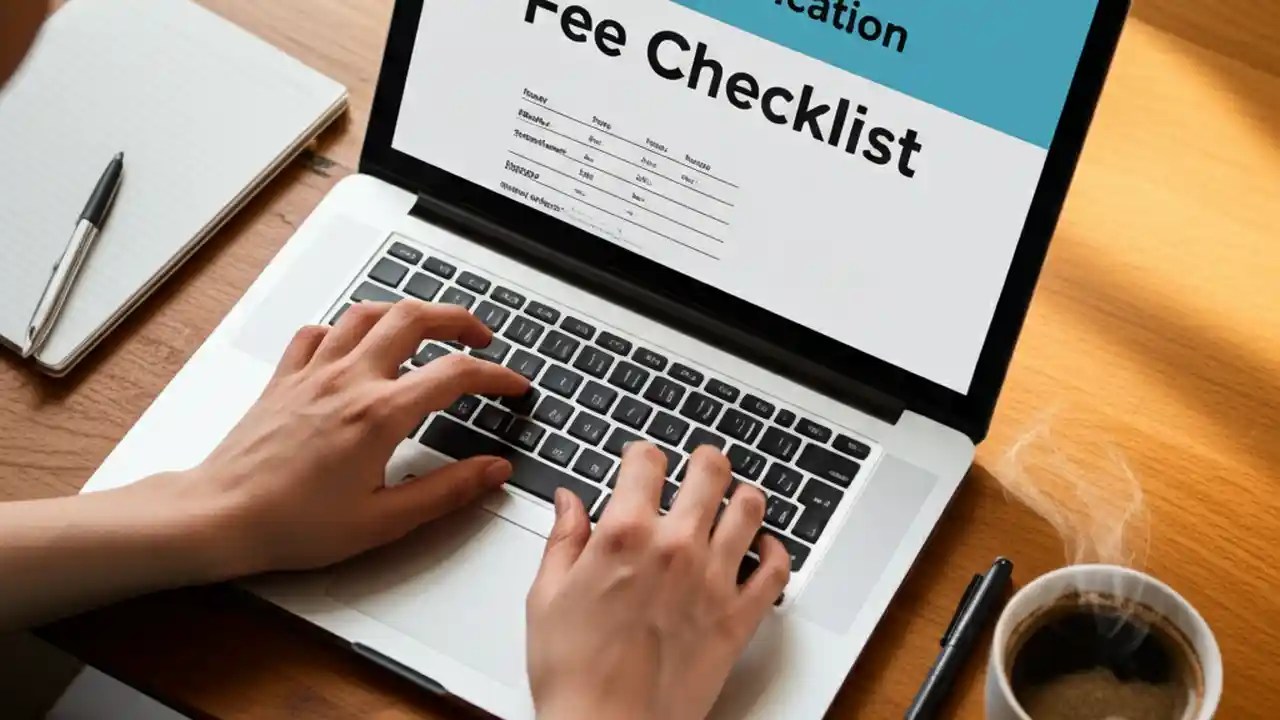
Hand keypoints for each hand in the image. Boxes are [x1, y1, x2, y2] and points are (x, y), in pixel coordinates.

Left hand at [177, 300, 529, 577]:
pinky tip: (354, 346)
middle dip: (458, 318)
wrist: (219, 517)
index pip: (455, 375)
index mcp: (379, 415)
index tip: (513, 386)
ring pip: (367, 313)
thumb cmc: (292, 524)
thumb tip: (493, 471)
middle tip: (481, 336)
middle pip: (414, 318)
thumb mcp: (384, 521)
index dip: (496, 376)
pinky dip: (346, 329)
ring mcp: (313, 373)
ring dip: (406, 312)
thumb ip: (448, 491)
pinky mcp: (286, 379)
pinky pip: (319, 333)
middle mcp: (348, 381)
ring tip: (428, 327)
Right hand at [526, 443, 791, 719]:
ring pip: (749, 508)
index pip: (646, 460)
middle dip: (703, 461)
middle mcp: (674, 548)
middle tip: (699, 467)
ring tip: (733, 500)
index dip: (642, 454)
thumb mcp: (546, 596)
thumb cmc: (573, 673)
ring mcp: (713, 580)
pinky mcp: (739, 617)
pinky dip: (775, 550)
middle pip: (709, 470)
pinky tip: (762, 547)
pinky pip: (777, 568)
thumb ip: (563, 539)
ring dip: (741, 496)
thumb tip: (568, 500)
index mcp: (624, 535)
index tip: (641, 461)